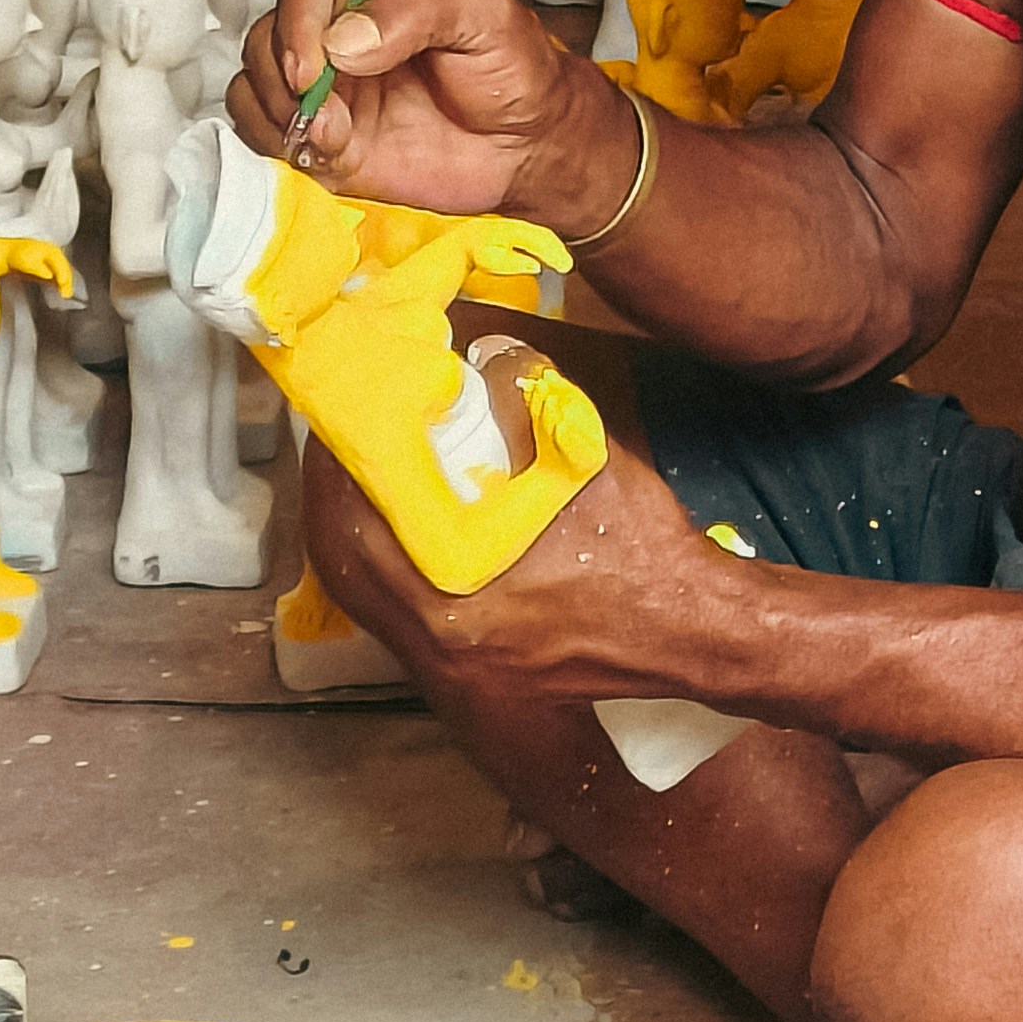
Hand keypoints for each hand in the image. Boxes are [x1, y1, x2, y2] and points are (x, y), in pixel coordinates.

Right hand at [231, 0, 638, 232]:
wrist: (529, 147)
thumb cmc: (516, 68)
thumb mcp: (485, 16)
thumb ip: (417, 11)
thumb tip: (345, 41)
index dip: (300, 25)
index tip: (314, 69)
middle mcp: (337, 21)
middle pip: (267, 32)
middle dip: (285, 78)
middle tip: (329, 114)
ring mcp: (324, 80)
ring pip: (253, 81)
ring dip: (278, 114)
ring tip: (336, 139)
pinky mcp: (319, 131)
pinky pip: (264, 131)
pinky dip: (281, 145)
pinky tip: (332, 154)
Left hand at [303, 405, 749, 706]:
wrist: (691, 629)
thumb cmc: (644, 552)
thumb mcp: (583, 456)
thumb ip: (523, 396)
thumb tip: (481, 351)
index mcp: (458, 597)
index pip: (357, 522)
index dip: (339, 460)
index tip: (340, 412)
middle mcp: (439, 643)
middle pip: (341, 561)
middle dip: (332, 491)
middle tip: (339, 437)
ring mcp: (448, 666)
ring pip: (359, 590)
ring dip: (350, 527)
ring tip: (362, 472)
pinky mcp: (464, 670)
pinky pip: (391, 611)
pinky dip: (381, 562)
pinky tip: (399, 524)